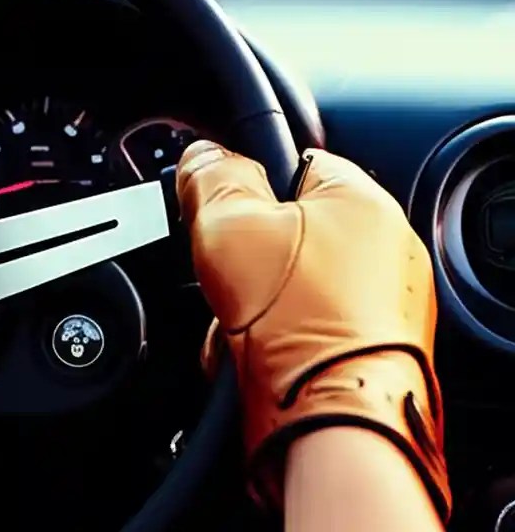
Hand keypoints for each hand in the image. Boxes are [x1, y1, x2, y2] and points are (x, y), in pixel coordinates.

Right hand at [177, 140, 449, 520]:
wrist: (332, 427)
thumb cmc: (300, 328)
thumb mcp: (228, 225)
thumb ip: (210, 177)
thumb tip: (202, 159)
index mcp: (363, 202)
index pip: (291, 163)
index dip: (243, 187)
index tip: (217, 214)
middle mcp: (384, 252)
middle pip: (284, 234)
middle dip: (242, 261)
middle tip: (227, 280)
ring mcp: (381, 309)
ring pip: (287, 290)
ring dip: (251, 308)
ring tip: (244, 330)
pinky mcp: (367, 355)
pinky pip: (302, 334)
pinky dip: (273, 346)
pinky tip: (259, 361)